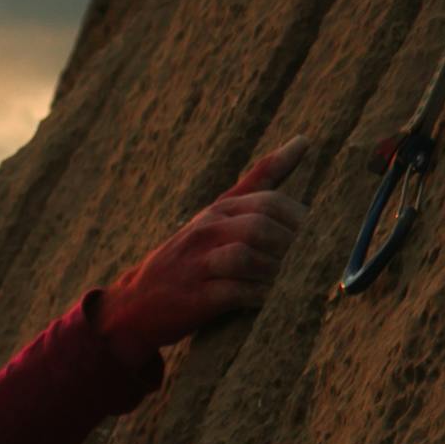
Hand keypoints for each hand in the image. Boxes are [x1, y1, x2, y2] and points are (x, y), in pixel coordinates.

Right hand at [99, 139, 308, 353]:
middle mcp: (205, 232)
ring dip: (271, 273)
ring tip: (280, 282)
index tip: (308, 238)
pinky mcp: (194, 298)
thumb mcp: (219, 214)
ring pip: (245, 257)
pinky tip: (263, 300)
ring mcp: (197, 265)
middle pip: (259, 227)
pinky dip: (256, 297)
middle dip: (287, 248)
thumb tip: (304, 140)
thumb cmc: (189, 257)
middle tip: (298, 264)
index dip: (297, 221)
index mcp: (218, 211)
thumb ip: (260, 181)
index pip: (269, 202)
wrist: (136, 304)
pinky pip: (233, 292)